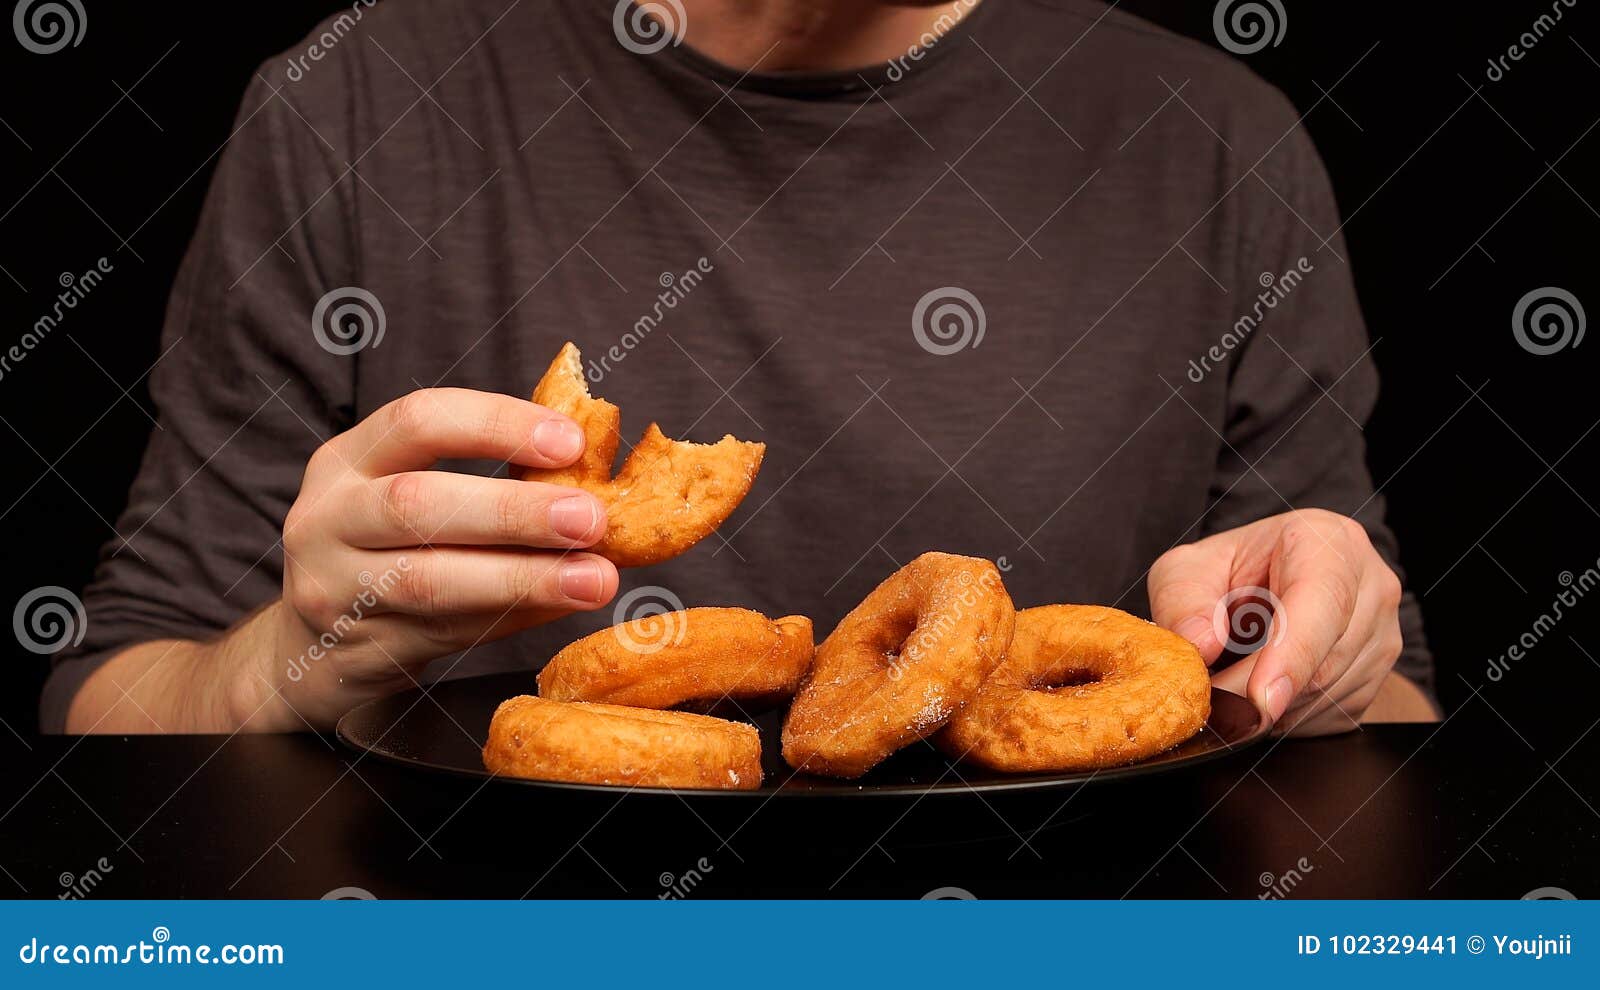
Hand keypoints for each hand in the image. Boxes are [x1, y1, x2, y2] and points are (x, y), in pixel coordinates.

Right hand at [259, 388, 618, 728]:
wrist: (310, 647)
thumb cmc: (387, 551)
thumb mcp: (408, 496)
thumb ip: (489, 484)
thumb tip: (594, 485)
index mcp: (346, 460)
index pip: (418, 421)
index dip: (496, 424)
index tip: (569, 441)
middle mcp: (326, 518)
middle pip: (418, 504)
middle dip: (513, 511)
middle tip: (591, 518)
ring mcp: (334, 588)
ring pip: (431, 580)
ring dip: (524, 578)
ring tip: (594, 578)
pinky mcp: (360, 648)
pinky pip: (447, 631)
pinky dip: (513, 617)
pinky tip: (560, 606)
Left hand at [1147, 509, 1404, 735]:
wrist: (1270, 585)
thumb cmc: (1232, 572)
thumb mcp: (1189, 569)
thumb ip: (1183, 601)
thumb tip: (1202, 646)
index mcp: (1329, 543)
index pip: (1323, 601)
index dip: (1292, 654)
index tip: (1259, 698)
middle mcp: (1371, 589)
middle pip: (1324, 662)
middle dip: (1257, 694)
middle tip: (1206, 703)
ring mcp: (1382, 638)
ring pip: (1326, 698)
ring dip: (1267, 709)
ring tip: (1226, 686)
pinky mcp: (1376, 682)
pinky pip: (1329, 717)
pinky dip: (1284, 719)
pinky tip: (1258, 693)